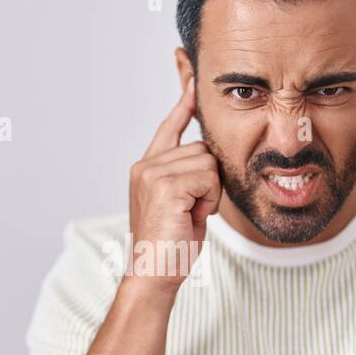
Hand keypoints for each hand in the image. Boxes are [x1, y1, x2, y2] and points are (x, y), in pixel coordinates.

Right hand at [126, 76, 220, 290]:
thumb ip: (189, 176)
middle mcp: (145, 166)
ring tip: (190, 215)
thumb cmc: (171, 245)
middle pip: (202, 149)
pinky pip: (209, 177)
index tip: (192, 81)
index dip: (183, 105)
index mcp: (146, 168)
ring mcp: (153, 174)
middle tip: (191, 210)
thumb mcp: (182, 203)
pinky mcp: (165, 185)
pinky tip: (191, 216)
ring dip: (210, 192)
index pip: (169, 127)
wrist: (154, 274)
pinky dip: (209, 200)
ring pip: (208, 162)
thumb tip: (209, 155)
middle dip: (209, 181)